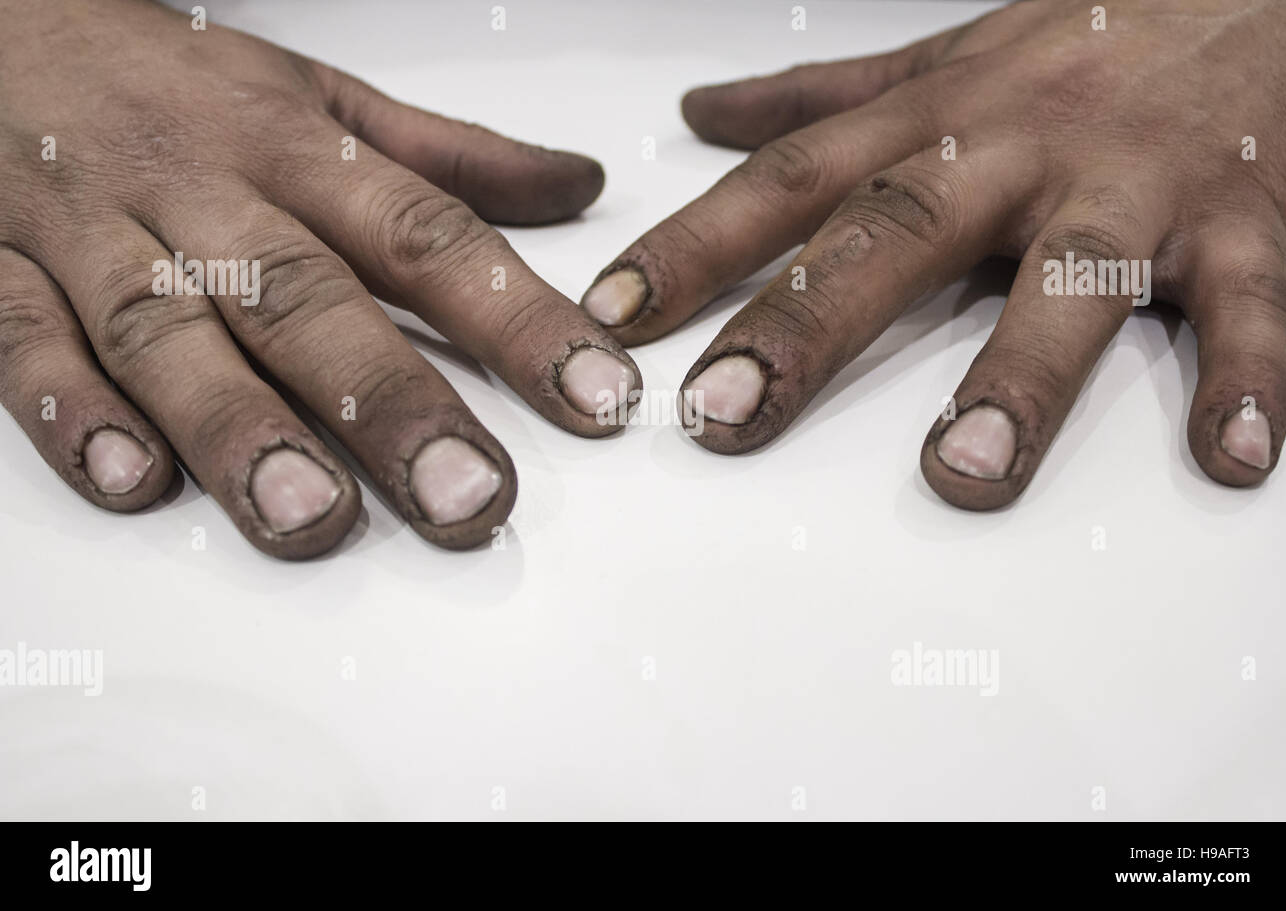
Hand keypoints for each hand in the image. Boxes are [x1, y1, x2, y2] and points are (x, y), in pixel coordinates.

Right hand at [0, 0, 640, 556]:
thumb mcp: (316, 93)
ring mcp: (94, 230)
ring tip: (311, 516)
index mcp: (293, 148)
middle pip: (304, 296)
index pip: (427, 234)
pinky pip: (25, 340)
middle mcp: (203, 191)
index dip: (519, 316)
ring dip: (239, 427)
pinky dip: (72, 412)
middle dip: (390, 402)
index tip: (595, 395)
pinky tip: (134, 481)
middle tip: (466, 496)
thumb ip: (448, 156)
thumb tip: (577, 187)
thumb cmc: (168, 79)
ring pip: (168, 330)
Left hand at [583, 0, 1285, 508]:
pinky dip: (1248, 377)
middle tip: (725, 413)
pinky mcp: (1244, 224)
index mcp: (936, 119)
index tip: (613, 314)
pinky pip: (1254, 305)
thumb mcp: (933, 60)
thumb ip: (815, 98)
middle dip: (808, 325)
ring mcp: (1129, 190)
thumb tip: (703, 113)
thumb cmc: (1076, 43)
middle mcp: (1017, 152)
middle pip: (897, 232)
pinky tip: (1225, 456)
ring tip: (960, 474)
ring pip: (1070, 281)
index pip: (791, 181)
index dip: (693, 244)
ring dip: (1017, 379)